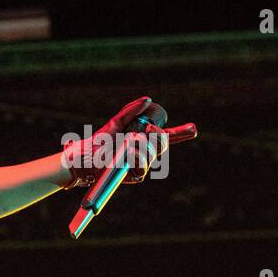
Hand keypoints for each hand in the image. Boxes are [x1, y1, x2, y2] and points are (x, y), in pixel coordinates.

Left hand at [62, 96, 197, 187]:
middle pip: (163, 143)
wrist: (83, 159)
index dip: (181, 133)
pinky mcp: (134, 176)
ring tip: (127, 143)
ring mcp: (140, 166)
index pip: (165, 137)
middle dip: (157, 134)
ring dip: (142, 145)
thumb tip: (147, 100)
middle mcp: (144, 153)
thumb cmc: (97, 142)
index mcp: (142, 140)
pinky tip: (128, 153)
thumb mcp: (115, 123)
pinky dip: (136, 157)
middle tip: (146, 129)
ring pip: (154, 154)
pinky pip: (143, 166)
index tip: (193, 128)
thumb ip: (130, 111)